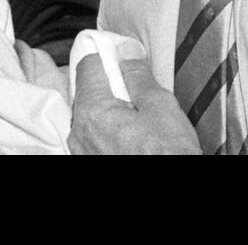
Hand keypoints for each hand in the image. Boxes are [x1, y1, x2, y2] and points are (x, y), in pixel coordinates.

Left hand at [68, 55, 200, 154]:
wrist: (169, 197)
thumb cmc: (167, 155)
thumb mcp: (160, 107)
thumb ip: (138, 75)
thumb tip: (126, 50)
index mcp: (91, 111)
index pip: (88, 65)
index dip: (108, 55)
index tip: (126, 56)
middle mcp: (78, 131)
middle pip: (87, 90)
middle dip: (110, 83)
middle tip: (139, 88)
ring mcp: (81, 151)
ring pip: (91, 114)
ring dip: (110, 107)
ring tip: (140, 114)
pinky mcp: (89, 162)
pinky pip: (94, 135)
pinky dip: (109, 128)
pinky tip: (133, 134)